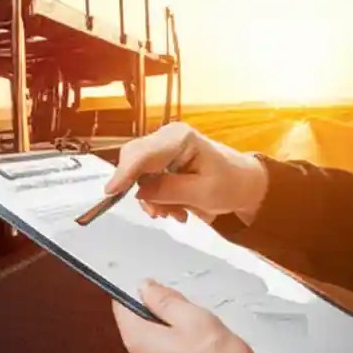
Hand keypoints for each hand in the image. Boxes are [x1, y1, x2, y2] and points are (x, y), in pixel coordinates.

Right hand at [103, 122, 268, 225]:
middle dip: (143, 192)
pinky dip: (155, 198)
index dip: (124, 172)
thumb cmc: (230, 183)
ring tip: (176, 213)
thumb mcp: (204, 192)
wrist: (241, 184)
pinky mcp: (158, 161)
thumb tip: (140, 192)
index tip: (111, 191)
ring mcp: (161, 148)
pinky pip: (143, 181)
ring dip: (152, 199)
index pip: (143, 153)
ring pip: (136, 175)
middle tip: (158, 214)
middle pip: (134, 161)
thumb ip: (169, 191)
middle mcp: (166, 138)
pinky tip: (174, 208)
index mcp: (181, 138)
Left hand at [114, 279, 267, 352]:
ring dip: (176, 327)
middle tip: (189, 308)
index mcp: (136, 339)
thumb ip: (164, 300)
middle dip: (162, 309)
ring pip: (157, 336)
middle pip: (140, 320)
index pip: (121, 304)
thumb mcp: (193, 318)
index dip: (137, 289)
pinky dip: (182, 344)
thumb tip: (145, 287)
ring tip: (201, 328)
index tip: (157, 284)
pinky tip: (204, 346)